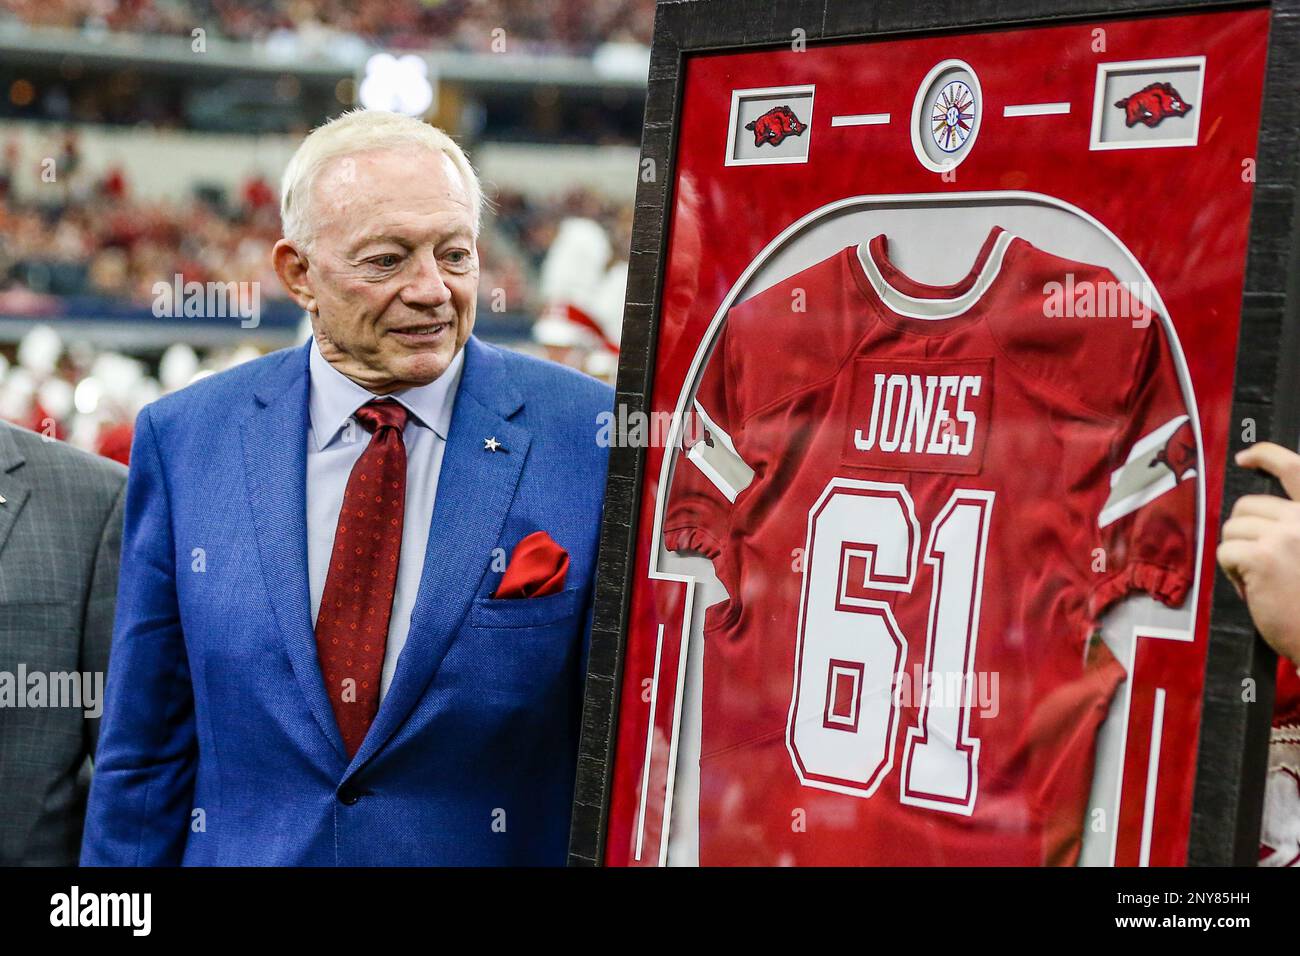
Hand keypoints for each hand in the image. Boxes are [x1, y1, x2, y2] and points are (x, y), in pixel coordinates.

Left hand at [1218, 442, 1299, 665]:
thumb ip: (1293, 528)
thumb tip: (1254, 514)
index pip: (1295, 469)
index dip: (1267, 456)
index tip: (1246, 457)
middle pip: (1247, 505)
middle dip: (1243, 533)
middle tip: (1260, 563)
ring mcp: (1284, 535)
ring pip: (1232, 529)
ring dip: (1237, 554)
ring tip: (1262, 579)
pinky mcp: (1262, 556)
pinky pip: (1225, 552)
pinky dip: (1231, 573)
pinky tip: (1255, 590)